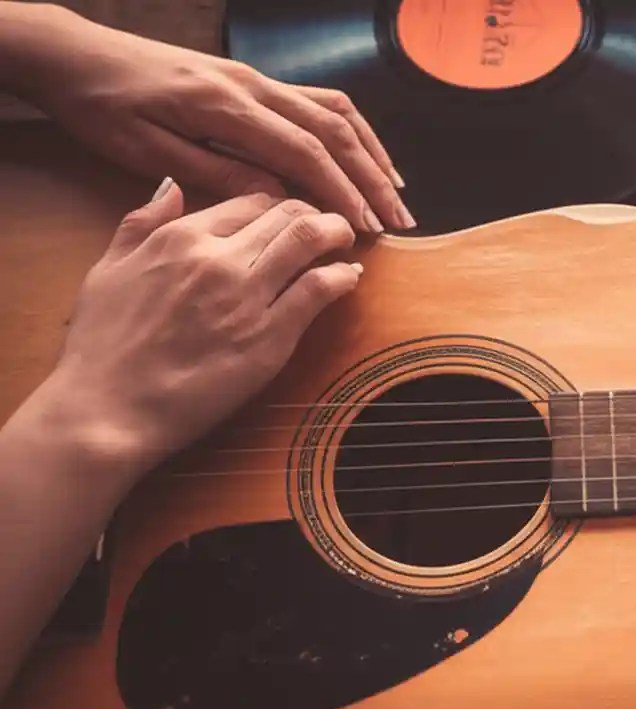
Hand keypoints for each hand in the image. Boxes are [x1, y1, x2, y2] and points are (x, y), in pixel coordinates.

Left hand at [11, 6, 412, 233]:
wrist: (77, 56)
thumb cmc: (104, 107)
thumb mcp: (148, 151)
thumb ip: (215, 173)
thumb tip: (276, 199)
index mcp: (226, 108)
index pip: (304, 153)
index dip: (342, 193)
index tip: (366, 228)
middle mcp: (252, 87)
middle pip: (333, 132)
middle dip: (372, 178)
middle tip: (400, 220)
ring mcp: (255, 80)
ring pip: (333, 111)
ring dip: (371, 152)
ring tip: (396, 190)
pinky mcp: (251, 81)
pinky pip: (316, 101)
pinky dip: (349, 130)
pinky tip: (361, 154)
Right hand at [48, 179, 360, 470]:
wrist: (108, 410)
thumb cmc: (101, 348)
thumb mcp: (107, 270)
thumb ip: (141, 223)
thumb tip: (171, 186)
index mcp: (180, 238)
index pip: (249, 201)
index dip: (278, 204)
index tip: (291, 214)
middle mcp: (218, 258)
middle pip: (287, 214)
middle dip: (315, 213)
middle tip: (328, 224)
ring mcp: (247, 297)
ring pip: (309, 241)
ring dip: (336, 234)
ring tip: (345, 240)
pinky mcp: (270, 337)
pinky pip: (320, 290)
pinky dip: (342, 276)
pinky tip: (348, 277)